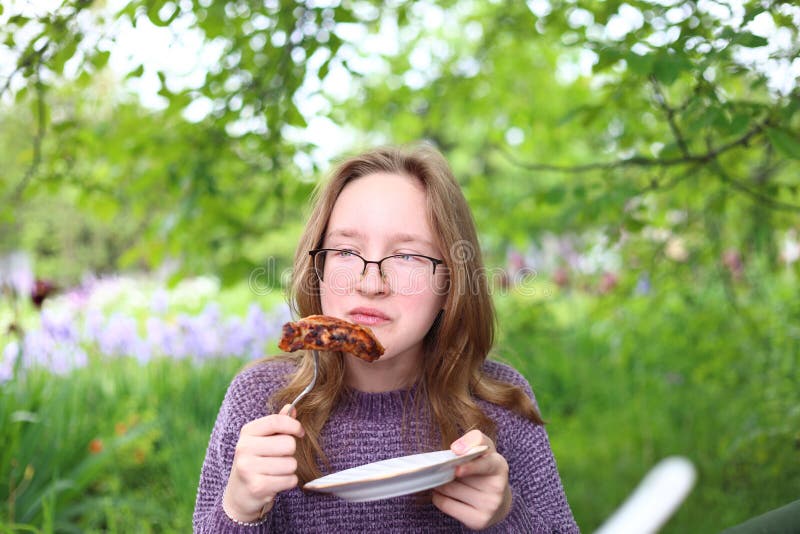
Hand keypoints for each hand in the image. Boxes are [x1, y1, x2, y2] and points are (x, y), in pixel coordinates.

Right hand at [222, 405, 303, 522]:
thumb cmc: (255, 461)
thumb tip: (292, 407)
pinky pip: (290, 480)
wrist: (239, 493)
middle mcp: (244, 448)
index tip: (299, 432)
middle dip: (290, 453)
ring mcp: (248, 468)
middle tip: (278, 458)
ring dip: (289, 470)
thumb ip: (277, 424)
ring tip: (275, 472)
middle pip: (288, 444)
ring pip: (291, 463)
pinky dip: (288, 482)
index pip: (277, 421)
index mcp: (247, 432)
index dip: (294, 426)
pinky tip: (275, 482)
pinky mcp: (257, 487)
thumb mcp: (262, 439)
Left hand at [432, 430, 512, 529]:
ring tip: (446, 480)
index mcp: (499, 465)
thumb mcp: (485, 450)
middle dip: (447, 470)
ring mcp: (489, 506)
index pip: (486, 464)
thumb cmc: (484, 469)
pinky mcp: (479, 520)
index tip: (457, 469)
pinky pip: (446, 505)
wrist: (498, 501)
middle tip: (445, 468)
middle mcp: (497, 487)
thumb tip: (456, 449)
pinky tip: (445, 494)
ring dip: (441, 483)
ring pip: (450, 489)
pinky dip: (439, 497)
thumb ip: (473, 440)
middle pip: (458, 475)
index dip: (471, 467)